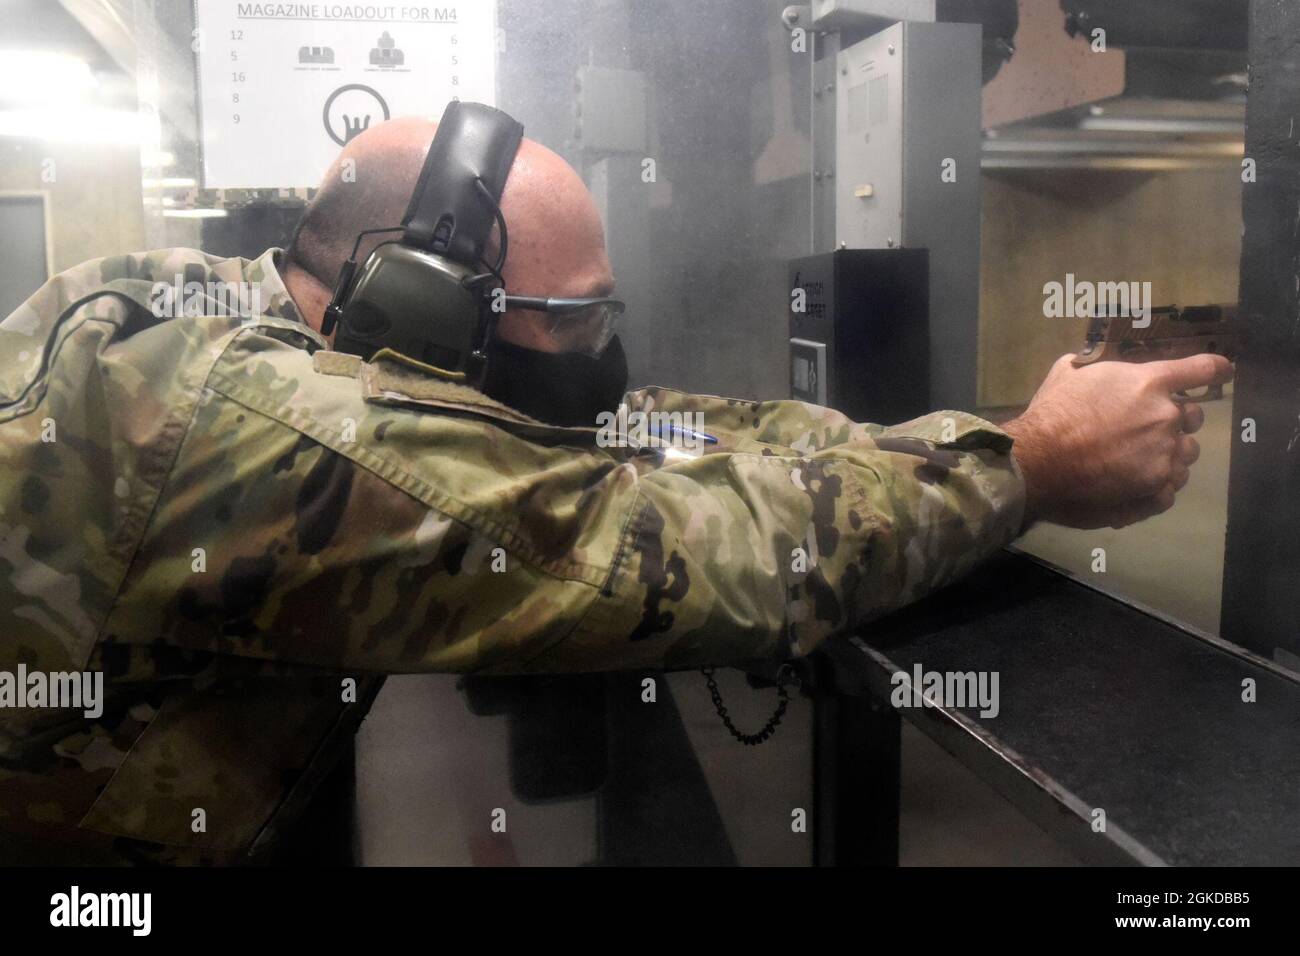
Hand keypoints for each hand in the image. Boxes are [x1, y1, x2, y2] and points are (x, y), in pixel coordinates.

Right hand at [1002, 353, 1233, 529]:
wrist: (1036, 461)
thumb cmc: (1050, 415)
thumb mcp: (1066, 374)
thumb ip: (1089, 366)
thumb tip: (1086, 362)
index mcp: (1149, 383)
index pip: (1200, 370)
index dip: (1215, 369)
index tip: (1223, 371)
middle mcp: (1166, 417)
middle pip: (1194, 417)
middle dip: (1177, 421)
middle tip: (1147, 430)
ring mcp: (1164, 455)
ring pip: (1185, 456)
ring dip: (1168, 456)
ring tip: (1138, 463)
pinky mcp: (1155, 488)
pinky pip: (1171, 488)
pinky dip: (1156, 487)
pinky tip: (1134, 486)